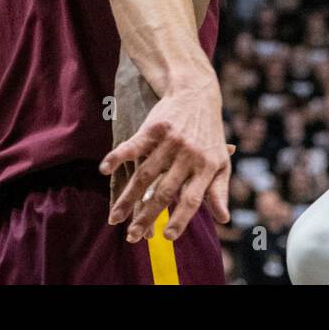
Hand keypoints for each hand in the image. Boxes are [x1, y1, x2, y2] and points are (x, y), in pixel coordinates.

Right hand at [100, 81, 230, 242]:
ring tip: (114, 218)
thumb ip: (218, 190)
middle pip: (165, 191)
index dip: (181, 218)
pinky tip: (104, 170)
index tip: (168, 237)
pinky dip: (118, 156)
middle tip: (132, 237)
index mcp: (206, 166)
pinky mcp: (155, 127)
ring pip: (145, 175)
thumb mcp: (220, 160)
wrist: (198, 92)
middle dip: (147, 216)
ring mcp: (172, 141)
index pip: (192, 198)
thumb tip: (223, 220)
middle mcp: (189, 155)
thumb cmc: (209, 132)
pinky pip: (134, 145)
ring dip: (128, 197)